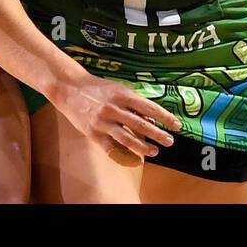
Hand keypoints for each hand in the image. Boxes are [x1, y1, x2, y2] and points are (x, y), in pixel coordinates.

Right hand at [53, 74, 181, 159]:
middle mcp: (114, 108)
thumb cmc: (97, 88)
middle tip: (169, 141)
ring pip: (127, 138)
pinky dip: (123, 154)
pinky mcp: (93, 133)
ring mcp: (103, 122)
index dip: (165, 117)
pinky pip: (111, 147)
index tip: (177, 125)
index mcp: (122, 95)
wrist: (69, 88)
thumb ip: (134, 103)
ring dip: (143, 147)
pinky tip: (134, 158)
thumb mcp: (118, 89)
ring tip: (155, 151)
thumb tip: (151, 119)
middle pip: (141, 124)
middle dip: (158, 134)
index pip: (149, 108)